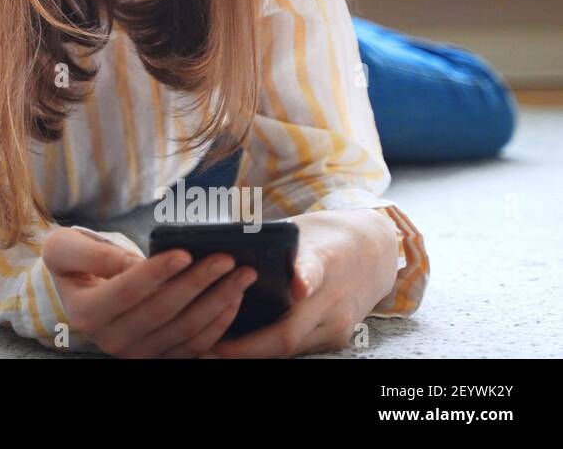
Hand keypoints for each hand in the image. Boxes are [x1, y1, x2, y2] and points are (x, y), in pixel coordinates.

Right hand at [43, 226, 258, 357]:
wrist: (78, 290)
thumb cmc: (74, 261)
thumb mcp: (65, 248)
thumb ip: (92, 253)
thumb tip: (134, 263)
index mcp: (87, 312)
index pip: (128, 291)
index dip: (158, 272)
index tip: (185, 252)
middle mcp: (111, 340)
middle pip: (163, 311)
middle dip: (199, 283)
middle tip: (227, 259)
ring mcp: (137, 353)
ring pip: (185, 330)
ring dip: (218, 302)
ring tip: (241, 275)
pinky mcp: (158, 356)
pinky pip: (195, 345)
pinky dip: (219, 322)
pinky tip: (234, 297)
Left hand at [199, 208, 399, 357]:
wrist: (375, 251)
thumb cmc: (324, 237)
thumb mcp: (301, 229)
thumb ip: (270, 243)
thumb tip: (224, 250)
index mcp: (325, 260)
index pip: (315, 270)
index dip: (304, 278)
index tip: (298, 286)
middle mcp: (335, 299)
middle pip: (290, 331)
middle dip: (247, 347)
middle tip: (208, 347)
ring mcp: (339, 325)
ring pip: (291, 348)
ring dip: (252, 353)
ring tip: (212, 352)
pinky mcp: (338, 338)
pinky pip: (299, 349)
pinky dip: (268, 350)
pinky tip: (238, 349)